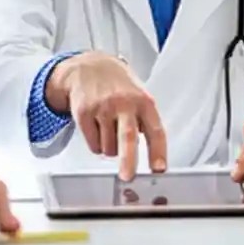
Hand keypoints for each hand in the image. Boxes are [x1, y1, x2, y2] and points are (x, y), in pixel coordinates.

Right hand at [46, 51, 167, 180]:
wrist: (89, 67)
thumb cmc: (118, 86)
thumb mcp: (139, 96)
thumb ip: (145, 121)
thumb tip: (153, 155)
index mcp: (143, 101)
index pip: (155, 130)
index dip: (158, 151)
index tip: (160, 169)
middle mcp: (123, 104)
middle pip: (127, 138)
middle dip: (129, 161)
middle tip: (128, 177)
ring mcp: (102, 107)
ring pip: (108, 147)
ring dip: (110, 150)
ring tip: (110, 131)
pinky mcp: (84, 112)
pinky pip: (93, 144)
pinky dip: (97, 145)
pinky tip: (98, 128)